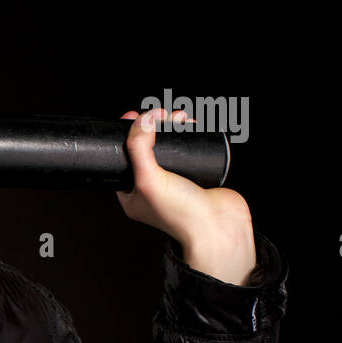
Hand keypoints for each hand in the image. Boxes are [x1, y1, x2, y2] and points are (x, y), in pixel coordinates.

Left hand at [117, 108, 257, 285]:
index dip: (127, 135)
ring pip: (168, 148)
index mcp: (131, 194)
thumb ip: (139, 148)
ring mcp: (174, 183)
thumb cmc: (180, 214)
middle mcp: (151, 189)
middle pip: (145, 149)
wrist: (219, 228)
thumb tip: (142, 120)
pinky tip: (193, 125)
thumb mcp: (149, 179)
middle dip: (152, 127)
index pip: (122, 157)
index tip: (133, 115)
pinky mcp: (196, 178)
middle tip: (162, 114)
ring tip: (181, 117)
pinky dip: (189, 135)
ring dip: (172, 127)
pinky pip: (189, 152)